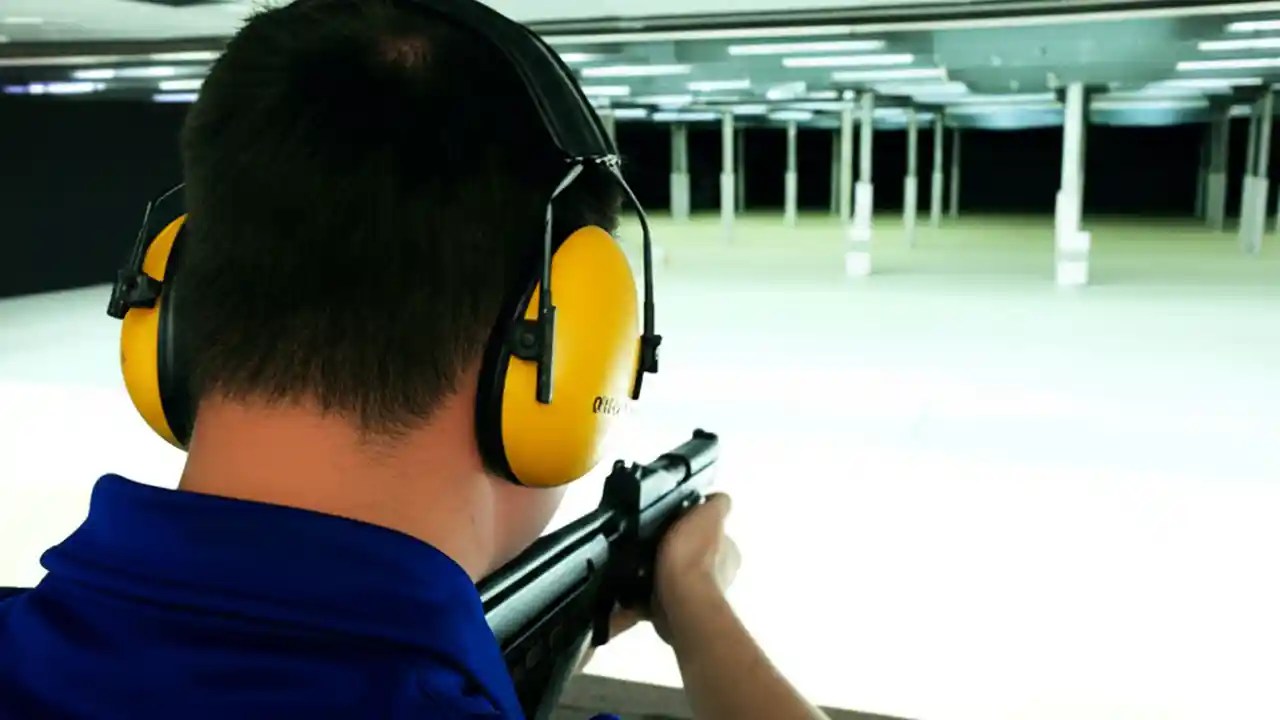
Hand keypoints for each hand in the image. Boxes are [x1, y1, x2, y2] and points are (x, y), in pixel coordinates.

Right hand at [650, 493, 739, 643]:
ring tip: (641, 560)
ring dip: (661, 570)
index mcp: (730, 552)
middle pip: (695, 554)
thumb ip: (717, 505)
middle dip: (677, 548)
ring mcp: (698, 596)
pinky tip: (634, 582)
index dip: (697, 525)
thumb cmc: (694, 557)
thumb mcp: (709, 515)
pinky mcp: (676, 612)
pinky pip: (657, 596)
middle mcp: (719, 575)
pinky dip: (646, 591)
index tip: (677, 521)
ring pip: (676, 576)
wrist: (679, 600)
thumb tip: (718, 499)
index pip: (716, 532)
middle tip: (655, 539)